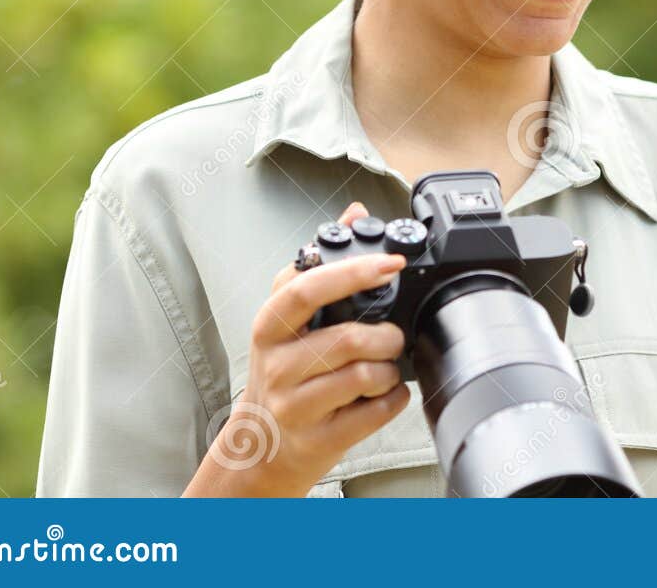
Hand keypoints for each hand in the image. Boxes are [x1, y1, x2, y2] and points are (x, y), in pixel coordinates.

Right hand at [185, 202, 411, 496]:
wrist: (263, 444)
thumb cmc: (283, 371)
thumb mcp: (289, 317)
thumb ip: (320, 264)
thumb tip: (354, 213)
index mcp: (270, 325)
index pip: (307, 287)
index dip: (353, 271)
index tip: (390, 263)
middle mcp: (277, 364)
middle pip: (348, 337)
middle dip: (386, 334)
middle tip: (392, 335)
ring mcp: (295, 405)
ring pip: (365, 375)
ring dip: (390, 369)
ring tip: (385, 366)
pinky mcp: (318, 440)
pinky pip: (375, 413)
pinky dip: (393, 399)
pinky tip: (384, 394)